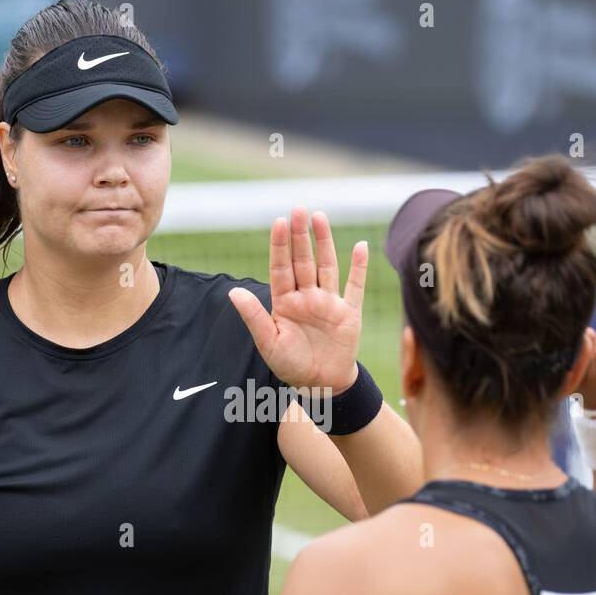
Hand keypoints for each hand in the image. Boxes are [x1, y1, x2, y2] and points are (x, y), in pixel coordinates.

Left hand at [228, 206, 367, 392]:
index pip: (281, 268)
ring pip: (326, 266)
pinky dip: (359, 267)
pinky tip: (361, 245)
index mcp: (285, 303)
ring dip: (324, 242)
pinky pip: (355, 286)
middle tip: (298, 209)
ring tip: (319, 217)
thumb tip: (234, 292)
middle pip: (303, 260)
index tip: (278, 222)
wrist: (322, 385)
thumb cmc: (291, 366)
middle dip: (300, 235)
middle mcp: (306, 297)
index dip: (280, 245)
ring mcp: (328, 302)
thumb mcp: (269, 343)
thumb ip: (254, 317)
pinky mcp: (349, 313)